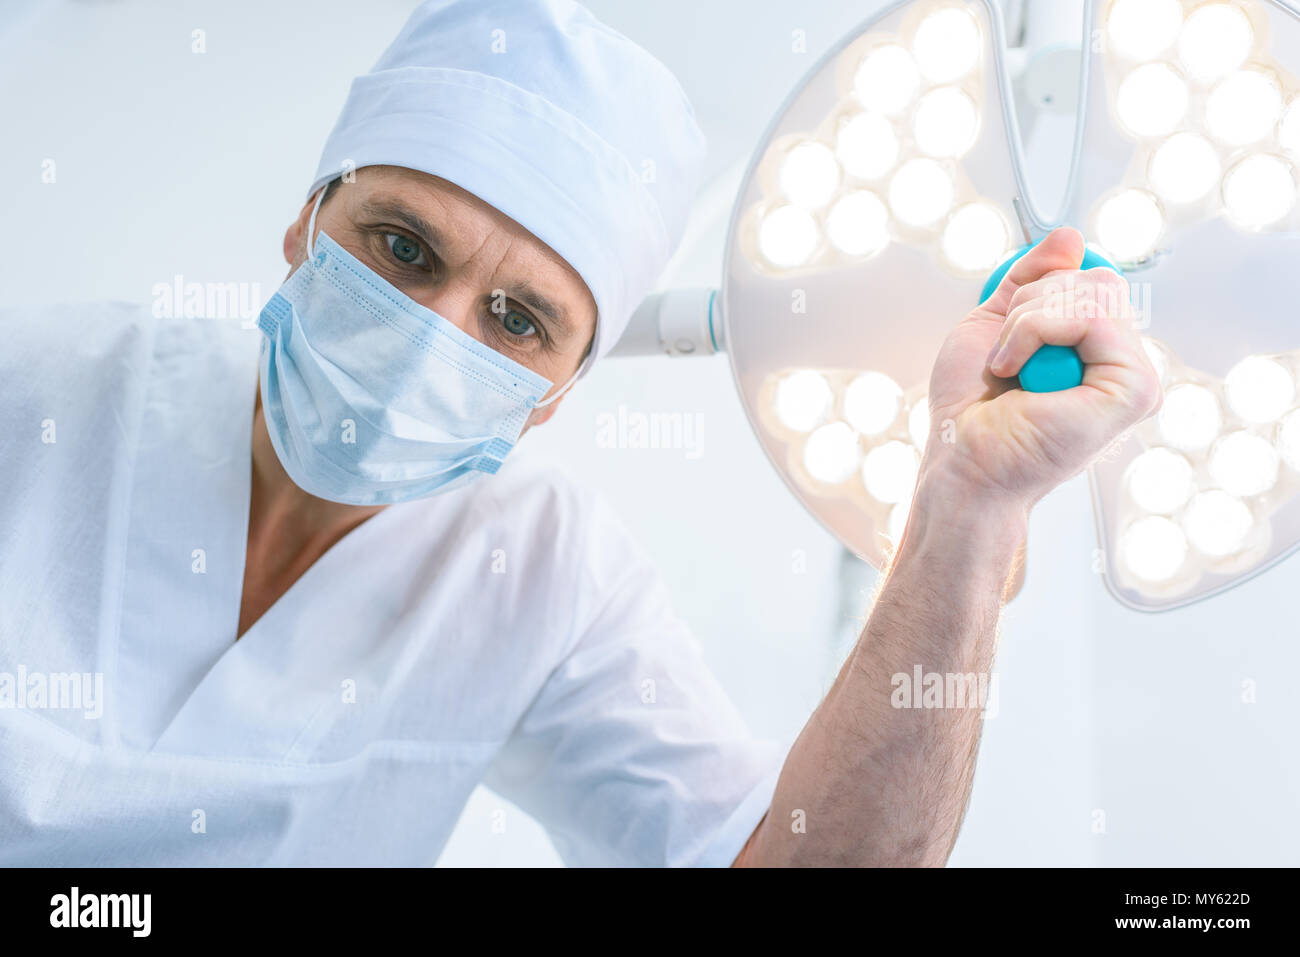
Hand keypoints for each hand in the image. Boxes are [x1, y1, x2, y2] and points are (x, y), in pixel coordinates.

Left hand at [921, 227, 1161, 512]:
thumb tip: (1071, 236)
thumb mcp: (992, 323)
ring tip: (1011, 366)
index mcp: (1095, 350)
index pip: (1091, 279)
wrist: (960, 460)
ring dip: (1029, 321)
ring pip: (1095, 292)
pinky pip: (1093, 318)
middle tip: (1006, 353)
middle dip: (1033, 303)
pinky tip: (1021, 373)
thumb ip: (1031, 279)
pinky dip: (1038, 332)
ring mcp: (1134, 378)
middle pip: (1098, 278)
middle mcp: (1120, 363)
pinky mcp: (1135, 391)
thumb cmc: (970, 412)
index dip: (1040, 289)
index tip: (1010, 327)